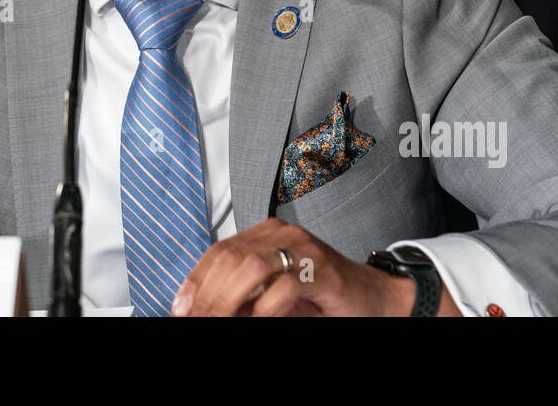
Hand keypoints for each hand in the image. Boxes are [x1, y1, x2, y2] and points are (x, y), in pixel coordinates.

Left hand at [171, 217, 460, 315]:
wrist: (377, 299)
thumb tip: (204, 309)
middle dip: (208, 296)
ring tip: (218, 322)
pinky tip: (258, 321)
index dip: (196, 280)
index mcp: (266, 235)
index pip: (219, 250)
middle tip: (197, 320)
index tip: (180, 307)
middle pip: (230, 258)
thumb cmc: (323, 298)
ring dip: (229, 302)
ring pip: (251, 268)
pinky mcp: (322, 270)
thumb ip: (244, 295)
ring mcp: (303, 249)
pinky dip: (264, 310)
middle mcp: (282, 235)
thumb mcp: (274, 294)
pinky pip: (283, 287)